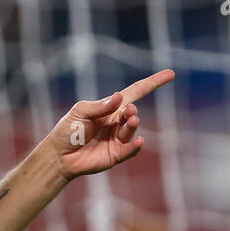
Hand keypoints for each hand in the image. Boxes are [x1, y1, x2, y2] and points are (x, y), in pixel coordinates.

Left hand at [43, 70, 174, 179]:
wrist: (59, 156)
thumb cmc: (67, 131)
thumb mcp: (80, 112)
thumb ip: (99, 106)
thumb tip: (119, 97)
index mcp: (110, 108)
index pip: (136, 92)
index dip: (153, 83)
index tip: (170, 74)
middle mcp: (117, 122)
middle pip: (133, 113)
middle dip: (133, 112)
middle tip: (129, 112)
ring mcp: (117, 139)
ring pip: (132, 130)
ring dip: (132, 125)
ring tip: (131, 121)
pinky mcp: (116, 155)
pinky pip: (130, 150)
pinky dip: (135, 146)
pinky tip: (138, 141)